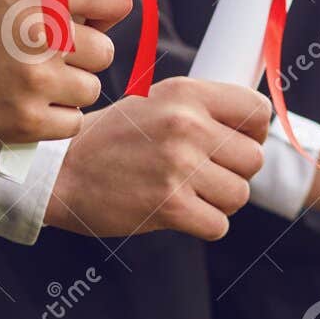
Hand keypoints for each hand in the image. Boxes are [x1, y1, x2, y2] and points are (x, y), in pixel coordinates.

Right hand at [0, 0, 132, 146]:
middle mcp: (44, 36)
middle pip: (105, 52)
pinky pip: (72, 122)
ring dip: (69, 88)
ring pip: (90, 90)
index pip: (115, 0)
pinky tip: (28, 104)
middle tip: (53, 55)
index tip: (95, 18)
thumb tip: (95, 6)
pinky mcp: (27, 122)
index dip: (108, 11)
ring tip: (33, 81)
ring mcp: (36, 82)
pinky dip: (55, 117)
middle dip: (83, 55)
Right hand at [45, 78, 269, 239]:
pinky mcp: (170, 205)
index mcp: (186, 94)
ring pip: (239, 194)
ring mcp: (179, 166)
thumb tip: (255, 125)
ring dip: (219, 201)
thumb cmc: (110, 139)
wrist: (61, 171)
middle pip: (253, 158)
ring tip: (188, 191)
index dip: (254, 132)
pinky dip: (204, 224)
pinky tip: (180, 212)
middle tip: (205, 173)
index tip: (236, 143)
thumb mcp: (155, 102)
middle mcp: (186, 125)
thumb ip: (201, 109)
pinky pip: (218, 224)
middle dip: (234, 172)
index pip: (258, 110)